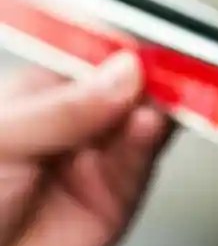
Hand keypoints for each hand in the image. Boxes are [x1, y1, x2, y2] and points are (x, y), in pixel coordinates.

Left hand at [0, 52, 169, 245]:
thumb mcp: (4, 138)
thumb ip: (67, 109)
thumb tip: (124, 73)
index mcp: (40, 94)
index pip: (95, 60)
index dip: (126, 50)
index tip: (150, 43)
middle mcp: (75, 126)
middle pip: (131, 90)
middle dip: (154, 77)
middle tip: (173, 69)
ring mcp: (98, 163)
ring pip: (145, 124)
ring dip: (159, 109)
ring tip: (159, 101)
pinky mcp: (118, 201)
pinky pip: (143, 166)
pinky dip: (151, 144)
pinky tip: (150, 126)